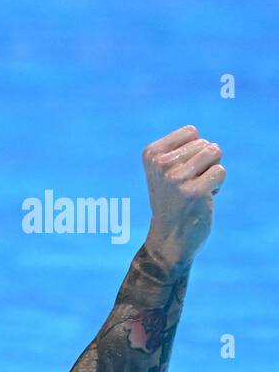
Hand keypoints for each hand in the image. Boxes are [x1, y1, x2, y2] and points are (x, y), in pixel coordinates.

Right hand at [142, 125, 225, 272]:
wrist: (168, 239)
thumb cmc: (172, 201)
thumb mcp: (166, 170)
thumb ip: (182, 149)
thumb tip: (212, 148)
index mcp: (151, 154)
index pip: (191, 132)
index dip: (194, 150)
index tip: (181, 171)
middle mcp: (160, 164)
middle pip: (205, 143)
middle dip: (205, 163)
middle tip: (188, 185)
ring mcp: (176, 178)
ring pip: (215, 153)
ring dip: (212, 172)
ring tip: (196, 190)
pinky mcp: (193, 192)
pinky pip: (220, 172)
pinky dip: (217, 186)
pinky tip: (202, 200)